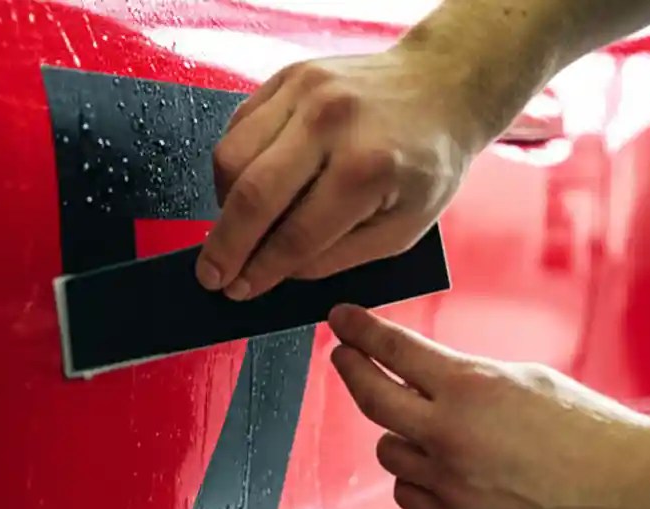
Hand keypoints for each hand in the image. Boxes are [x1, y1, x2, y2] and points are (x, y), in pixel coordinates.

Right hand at [196, 47, 489, 300]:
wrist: (440, 87)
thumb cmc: (426, 165)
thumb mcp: (402, 230)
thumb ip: (337, 257)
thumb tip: (275, 271)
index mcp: (367, 169)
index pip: (295, 234)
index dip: (261, 270)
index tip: (237, 291)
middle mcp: (330, 123)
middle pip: (253, 194)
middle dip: (225, 245)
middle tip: (210, 275)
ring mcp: (304, 91)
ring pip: (232, 157)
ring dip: (224, 204)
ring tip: (235, 230)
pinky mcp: (287, 76)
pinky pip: (238, 128)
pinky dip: (232, 167)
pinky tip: (246, 189)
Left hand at [326, 304, 649, 508]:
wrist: (628, 490)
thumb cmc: (588, 429)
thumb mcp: (525, 379)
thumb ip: (467, 379)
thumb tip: (425, 379)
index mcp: (470, 388)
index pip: (393, 349)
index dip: (360, 330)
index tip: (342, 320)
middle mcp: (449, 435)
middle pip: (370, 397)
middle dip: (352, 369)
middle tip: (346, 356)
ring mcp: (450, 482)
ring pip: (388, 450)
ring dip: (399, 431)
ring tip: (426, 424)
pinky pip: (409, 493)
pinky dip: (416, 477)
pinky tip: (438, 467)